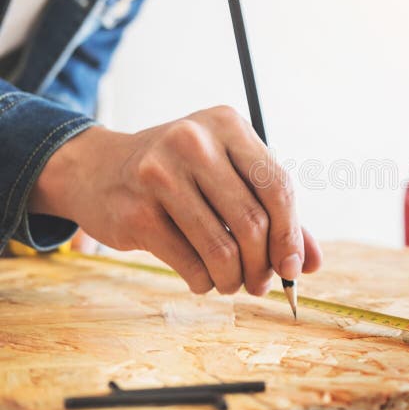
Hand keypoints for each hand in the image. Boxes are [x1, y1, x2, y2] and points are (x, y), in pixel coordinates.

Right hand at [28, 106, 321, 294]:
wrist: (98, 169)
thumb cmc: (180, 174)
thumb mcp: (228, 174)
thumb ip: (274, 213)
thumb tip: (310, 263)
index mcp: (227, 125)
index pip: (278, 186)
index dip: (291, 234)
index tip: (293, 267)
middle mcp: (195, 142)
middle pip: (253, 221)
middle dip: (264, 265)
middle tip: (262, 284)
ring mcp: (160, 174)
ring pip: (223, 249)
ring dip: (235, 279)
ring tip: (233, 284)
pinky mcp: (136, 211)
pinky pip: (191, 264)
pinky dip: (205, 282)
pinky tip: (204, 279)